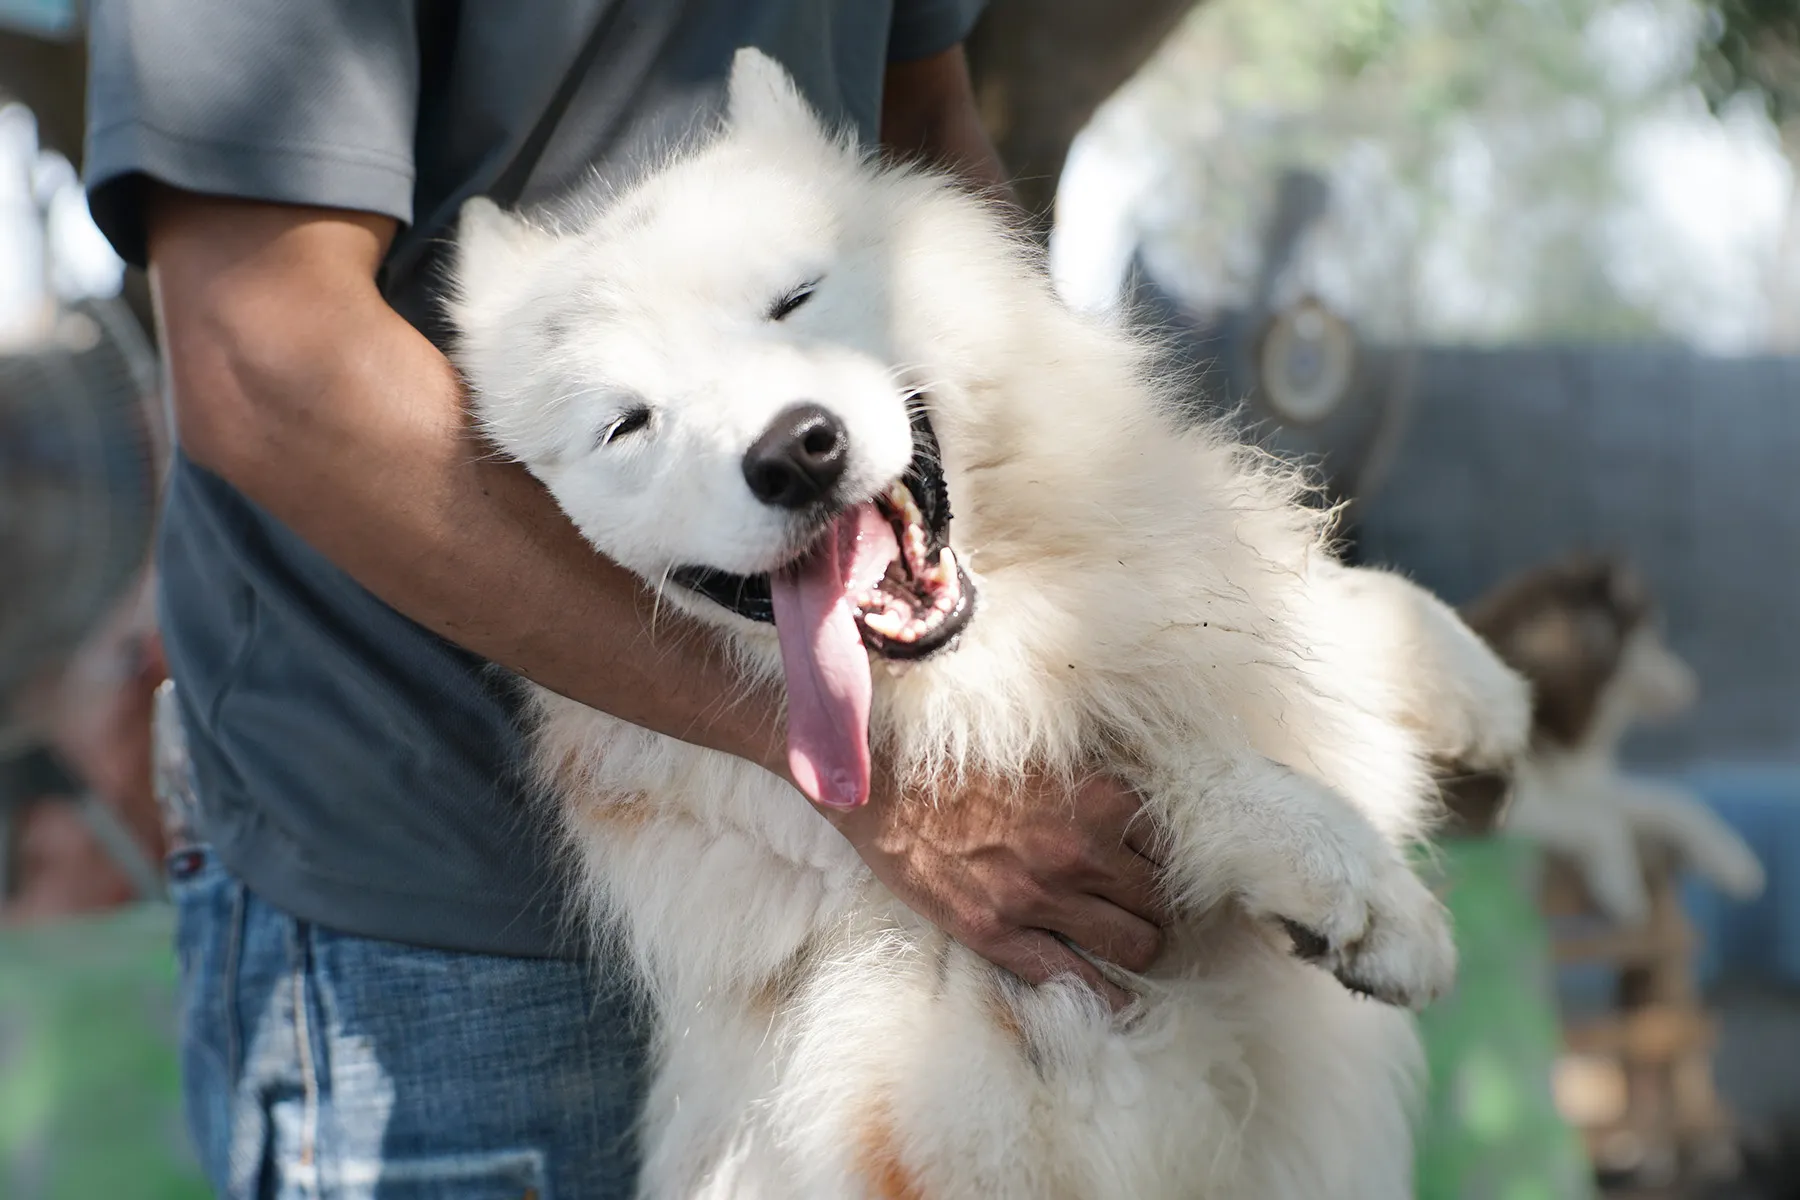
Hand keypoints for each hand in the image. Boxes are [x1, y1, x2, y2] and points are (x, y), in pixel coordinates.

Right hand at [820, 764, 1168, 1009]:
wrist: (885, 784)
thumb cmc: (962, 762)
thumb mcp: (1046, 758)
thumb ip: (1095, 790)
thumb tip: (1137, 819)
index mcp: (1099, 800)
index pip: (1172, 846)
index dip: (1166, 861)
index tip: (1158, 870)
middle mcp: (1081, 852)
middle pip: (1162, 901)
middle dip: (1159, 908)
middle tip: (1147, 911)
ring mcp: (1042, 897)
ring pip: (1137, 945)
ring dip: (1140, 946)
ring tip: (1131, 946)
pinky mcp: (1000, 933)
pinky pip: (1076, 980)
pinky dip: (1104, 995)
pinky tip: (1114, 999)